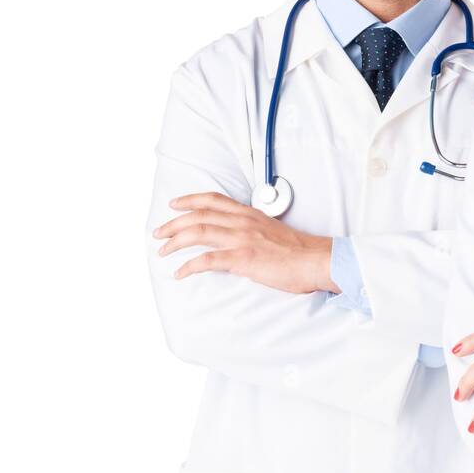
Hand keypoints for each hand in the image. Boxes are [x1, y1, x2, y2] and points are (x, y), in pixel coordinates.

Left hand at [153, 192, 337, 293]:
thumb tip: (242, 238)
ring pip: (198, 232)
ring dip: (175, 241)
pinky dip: (189, 266)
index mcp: (250, 214)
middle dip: (173, 223)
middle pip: (199, 215)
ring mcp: (242, 239)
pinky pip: (207, 260)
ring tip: (162, 251)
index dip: (190, 200)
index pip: (214, 200)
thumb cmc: (299, 251)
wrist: (315, 260)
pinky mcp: (242, 258)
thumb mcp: (274, 230)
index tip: (174, 204)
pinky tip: (180, 273)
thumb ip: (254, 229)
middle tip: (158, 233)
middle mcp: (242, 222)